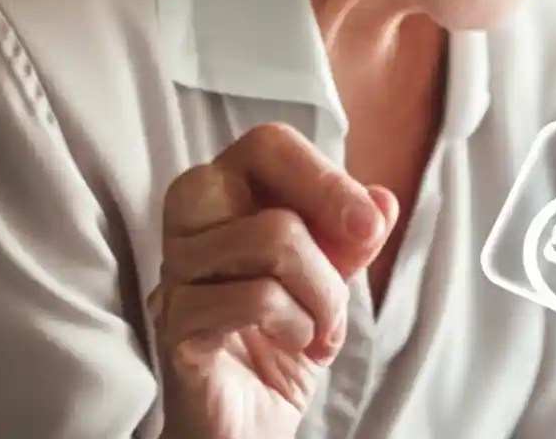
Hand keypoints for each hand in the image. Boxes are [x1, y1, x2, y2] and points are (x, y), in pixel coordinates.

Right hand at [148, 123, 398, 438]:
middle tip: (351, 262)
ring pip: (273, 236)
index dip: (325, 172)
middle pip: (252, 165)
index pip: (267, 145)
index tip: (367, 222)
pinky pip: (255, 297)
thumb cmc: (280, 348)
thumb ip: (350, 240)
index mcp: (224, 204)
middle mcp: (189, 227)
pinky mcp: (177, 326)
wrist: (247, 428)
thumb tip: (380, 199)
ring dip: (324, 292)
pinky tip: (298, 345)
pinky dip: (300, 324)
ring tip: (322, 328)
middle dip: (325, 208)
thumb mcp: (329, 285)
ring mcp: (175, 274)